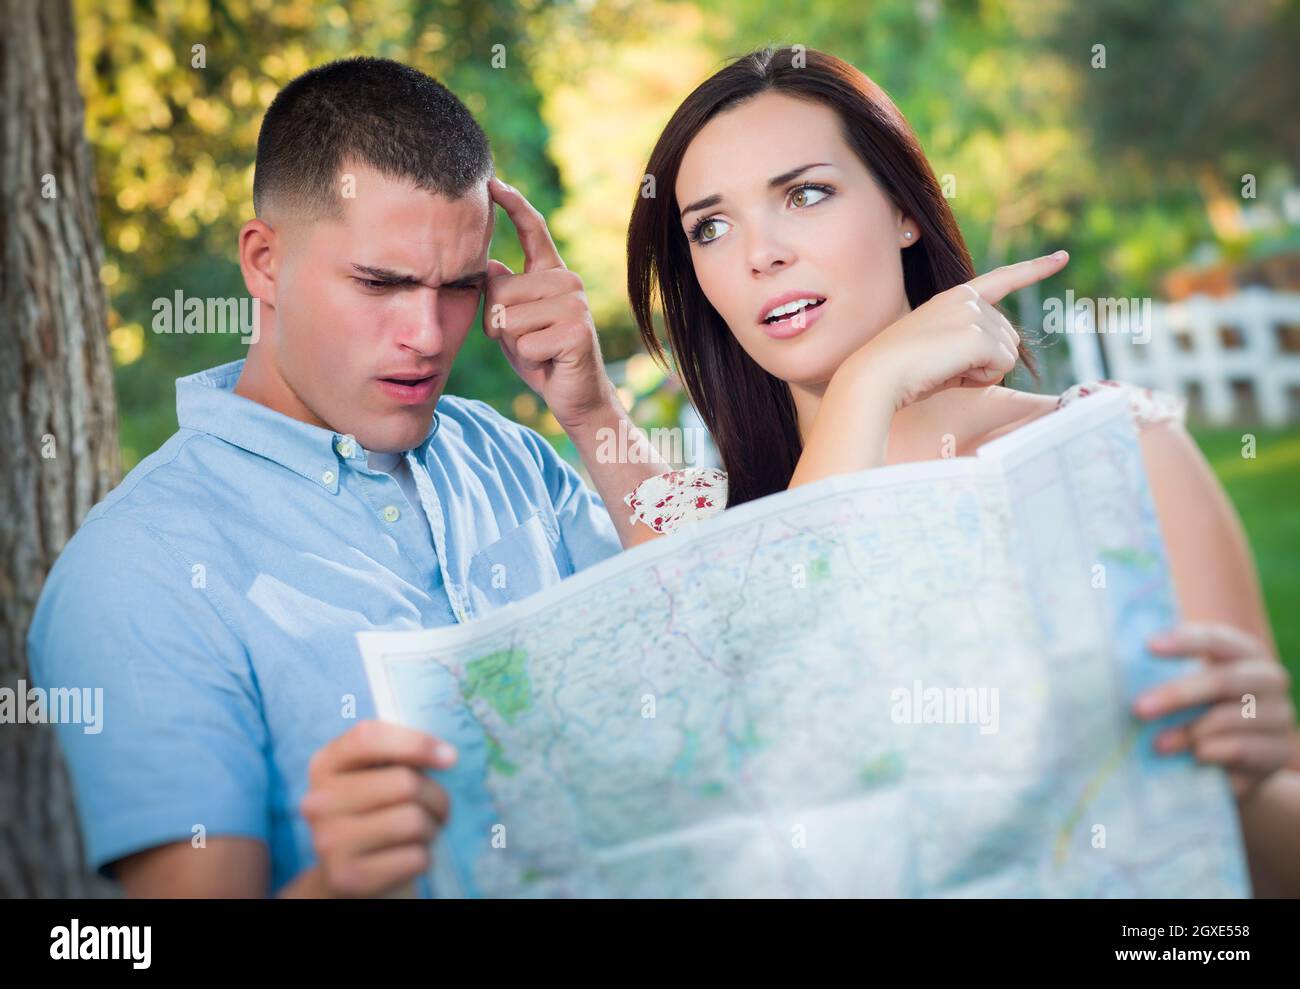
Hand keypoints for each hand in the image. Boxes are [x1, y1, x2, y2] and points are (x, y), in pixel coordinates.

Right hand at [300, 720, 455, 896]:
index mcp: (325, 764)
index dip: (415, 742)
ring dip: (431, 828)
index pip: (368, 737)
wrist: (351, 872)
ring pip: (413, 821)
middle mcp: (318, 801)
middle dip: (436, 796)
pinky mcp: (347, 877)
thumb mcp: (378, 774)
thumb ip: (400, 755)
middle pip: (404, 783)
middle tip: (436, 808)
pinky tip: (407, 857)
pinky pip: (415, 857)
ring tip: (421, 832)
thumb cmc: (377, 811)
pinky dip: (424, 857)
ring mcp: (328, 841)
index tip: (450, 757)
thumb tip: (445, 754)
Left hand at [484, 177, 614, 429]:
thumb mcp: (513, 320)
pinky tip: (550, 361)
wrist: (575, 397)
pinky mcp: (577, 331)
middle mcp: (568, 281)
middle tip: (525, 339)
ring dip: (514, 343)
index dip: (512, 203)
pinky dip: (529, 359)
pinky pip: (524, 342)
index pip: (533, 229)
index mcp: (552, 273)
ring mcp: (576, 304)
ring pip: (509, 317)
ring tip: (539, 349)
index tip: (492, 182)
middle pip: (500, 290)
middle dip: (498, 323)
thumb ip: (501, 293)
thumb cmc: (541, 357)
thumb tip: (488, 264)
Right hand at [838, 251, 1069, 410]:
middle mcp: (967, 300)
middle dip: (988, 361)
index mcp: (955, 298)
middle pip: (1008, 337)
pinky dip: (981, 378)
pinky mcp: (977, 335)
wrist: (877, 376)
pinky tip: (952, 374)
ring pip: (1007, 353)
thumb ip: (971, 346)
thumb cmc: (902, 372)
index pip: (1002, 280)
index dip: (1035, 269)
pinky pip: (1001, 365)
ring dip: (983, 371)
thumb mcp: (940, 351)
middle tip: (946, 367)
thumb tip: (1003, 357)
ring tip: (944, 369)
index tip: (1062, 257)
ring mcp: (972, 314)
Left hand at [1134, 623, 1294, 798]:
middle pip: (1222, 681)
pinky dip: (1209, 753)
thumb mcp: (1186, 688)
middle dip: (1176, 694)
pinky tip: (1191, 758)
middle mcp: (1268, 678)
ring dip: (1187, 732)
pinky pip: (1239, 750)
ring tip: (1156, 744)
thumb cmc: (1199, 711)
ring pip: (1229, 718)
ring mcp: (1278, 716)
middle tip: (1138, 709)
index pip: (1216, 639)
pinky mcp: (1276, 752)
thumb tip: (1111, 661)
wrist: (1233, 763)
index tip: (1148, 647)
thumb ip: (1163, 672)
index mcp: (1244, 652)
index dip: (1183, 641)